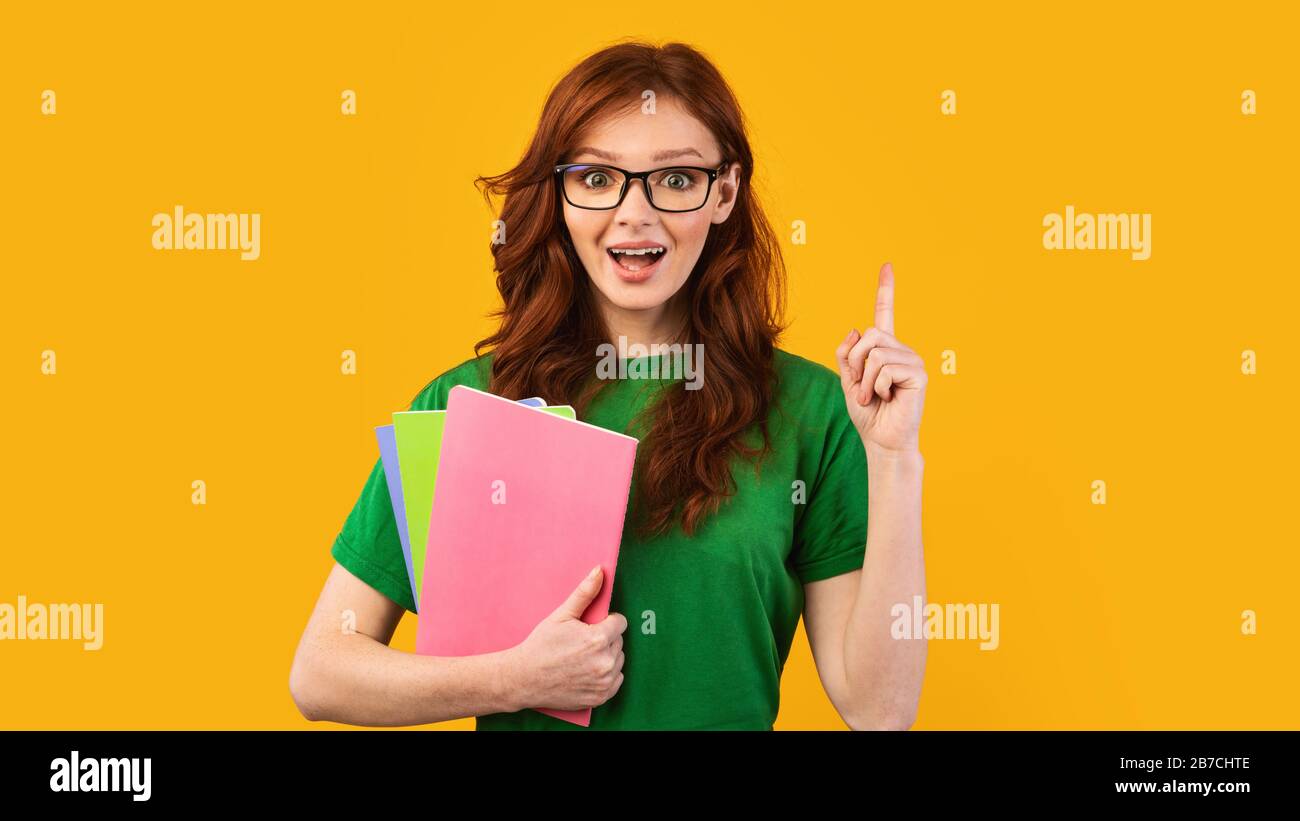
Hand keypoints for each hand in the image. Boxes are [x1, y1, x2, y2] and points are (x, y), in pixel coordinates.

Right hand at [504, 566, 625, 711]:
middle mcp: (605, 662)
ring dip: (607, 657)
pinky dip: (606, 676)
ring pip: (618, 660)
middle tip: (581, 643)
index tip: (590, 626)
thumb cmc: (541, 645)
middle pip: (619, 641)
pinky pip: (616, 680)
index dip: (605, 622)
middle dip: (605, 639)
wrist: (524, 679)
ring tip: (582, 657)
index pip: (620, 623)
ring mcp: (604, 682)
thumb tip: (600, 571)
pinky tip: (587, 671)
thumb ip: (584, 593)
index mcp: (598, 639)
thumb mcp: (561, 616)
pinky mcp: (601, 697)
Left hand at [834, 262, 927, 454]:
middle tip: (861, 387)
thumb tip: (856, 328)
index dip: (886, 290)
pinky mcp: (919, 374)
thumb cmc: (868, 413)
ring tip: (873, 396)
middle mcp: (902, 350)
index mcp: (885, 349)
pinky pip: (885, 368)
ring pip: (875, 353)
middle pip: (870, 335)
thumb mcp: (847, 380)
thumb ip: (846, 354)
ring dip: (865, 379)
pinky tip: (888, 398)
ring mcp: (913, 360)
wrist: (881, 440)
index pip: (884, 314)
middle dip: (856, 362)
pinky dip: (877, 386)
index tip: (887, 266)